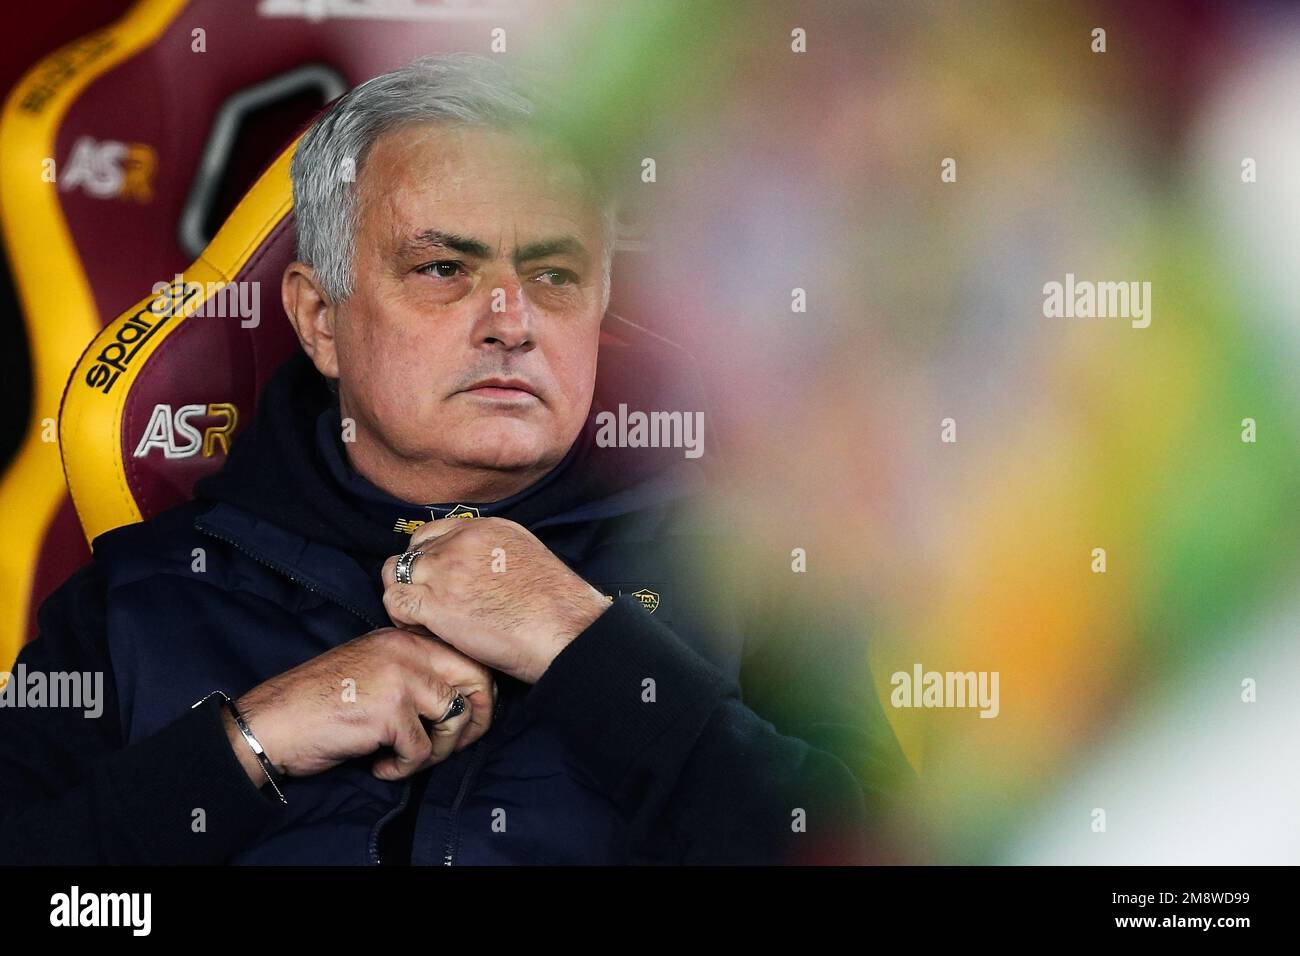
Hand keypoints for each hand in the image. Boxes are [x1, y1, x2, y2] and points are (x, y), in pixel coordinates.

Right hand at [225, 627, 495, 784]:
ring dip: (437, 751)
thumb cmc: (319, 703)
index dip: (479, 695)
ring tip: (405, 759)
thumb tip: (465, 701)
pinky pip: (422, 750)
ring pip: (456, 719)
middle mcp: (407, 650)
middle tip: (449, 746)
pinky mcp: (389, 711)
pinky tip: (380, 766)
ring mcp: (400, 678)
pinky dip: (404, 768)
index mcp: (405, 638)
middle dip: (475, 721)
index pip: (469, 657)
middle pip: (478, 681)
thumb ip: (415, 674)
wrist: (270, 723)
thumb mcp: (374, 671)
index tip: (463, 723)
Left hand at [381, 517, 609, 683]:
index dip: (430, 560)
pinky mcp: (435, 603)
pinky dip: (402, 619)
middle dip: (414, 578)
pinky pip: (395, 603)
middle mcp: (461, 541)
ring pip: (394, 575)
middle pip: (411, 552)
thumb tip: (481, 572)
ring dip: (404, 598)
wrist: (566, 630)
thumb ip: (495, 556)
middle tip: (430, 606)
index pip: (434, 533)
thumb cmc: (558, 607)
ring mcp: (445, 569)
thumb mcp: (527, 557)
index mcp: (486, 528)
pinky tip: (425, 633)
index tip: (440, 584)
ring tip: (425, 622)